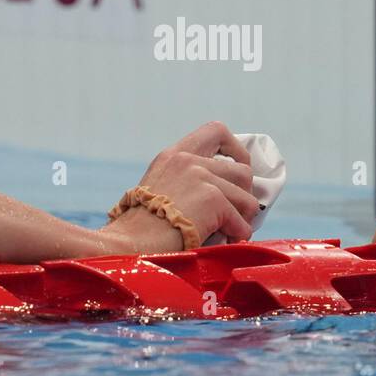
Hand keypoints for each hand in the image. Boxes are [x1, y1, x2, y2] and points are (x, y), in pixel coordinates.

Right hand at [104, 121, 259, 252]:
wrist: (128, 243)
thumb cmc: (140, 228)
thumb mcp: (158, 188)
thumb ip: (186, 181)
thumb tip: (230, 195)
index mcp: (173, 155)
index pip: (217, 131)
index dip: (236, 150)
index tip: (237, 168)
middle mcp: (187, 161)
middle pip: (242, 171)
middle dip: (243, 196)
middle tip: (233, 215)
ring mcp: (201, 177)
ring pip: (247, 199)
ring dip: (240, 220)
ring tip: (226, 233)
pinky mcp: (212, 199)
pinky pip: (241, 223)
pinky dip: (236, 237)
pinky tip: (222, 243)